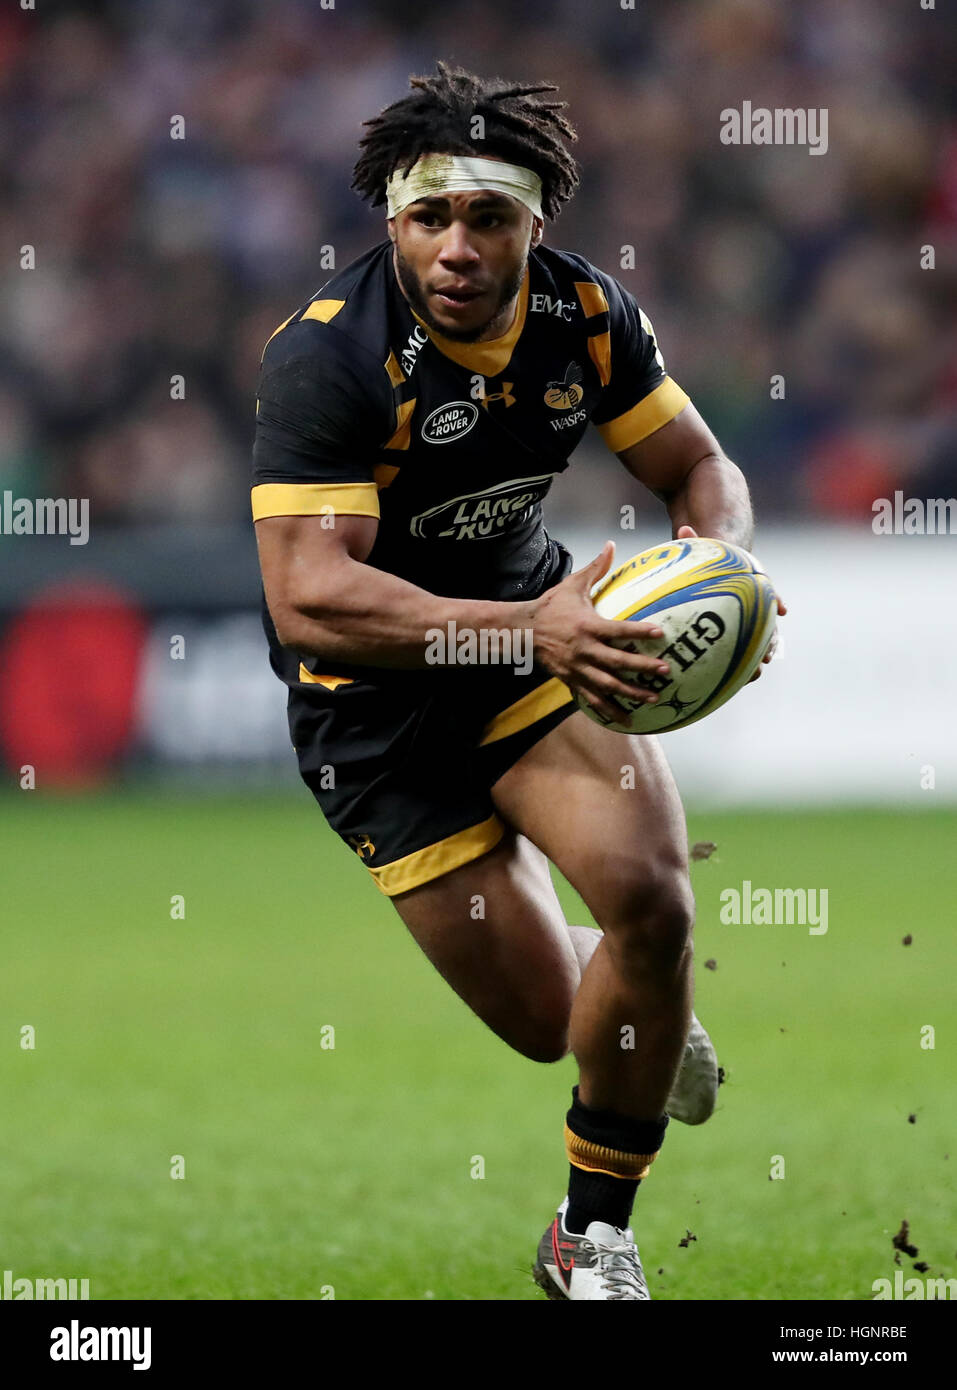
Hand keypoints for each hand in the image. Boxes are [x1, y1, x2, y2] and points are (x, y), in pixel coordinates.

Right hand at [528, 541, 672, 723]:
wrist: (522, 631)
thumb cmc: (551, 606)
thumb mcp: (573, 585)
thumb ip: (596, 569)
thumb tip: (612, 546)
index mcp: (588, 626)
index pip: (618, 629)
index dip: (639, 631)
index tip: (661, 633)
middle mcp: (584, 650)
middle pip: (618, 661)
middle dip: (642, 668)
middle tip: (665, 672)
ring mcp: (578, 668)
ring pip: (608, 685)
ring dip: (631, 694)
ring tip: (653, 699)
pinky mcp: (571, 681)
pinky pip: (592, 699)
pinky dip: (608, 710)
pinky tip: (626, 719)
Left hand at [675, 527, 786, 681]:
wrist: (715, 569)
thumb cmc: (708, 560)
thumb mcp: (703, 550)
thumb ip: (694, 541)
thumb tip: (682, 526)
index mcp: (749, 589)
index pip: (768, 598)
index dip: (776, 606)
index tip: (782, 614)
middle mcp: (752, 607)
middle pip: (767, 627)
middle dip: (769, 643)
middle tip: (767, 657)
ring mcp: (743, 622)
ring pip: (755, 643)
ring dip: (755, 659)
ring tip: (753, 675)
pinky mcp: (729, 634)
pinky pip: (734, 653)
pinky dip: (734, 666)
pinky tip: (725, 681)